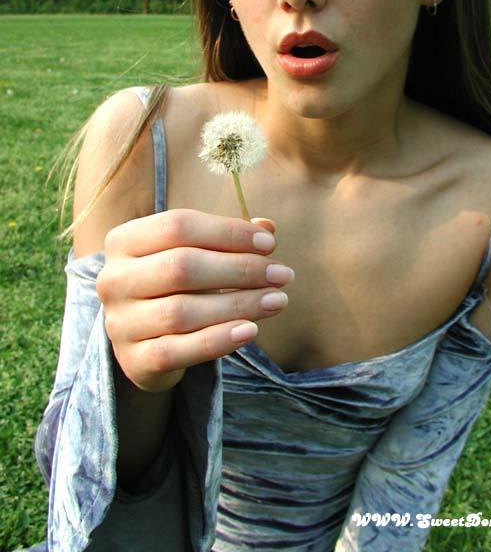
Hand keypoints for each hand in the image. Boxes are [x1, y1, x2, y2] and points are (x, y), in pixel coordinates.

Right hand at [96, 209, 292, 391]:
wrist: (145, 341)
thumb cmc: (175, 285)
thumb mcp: (195, 254)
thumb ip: (227, 239)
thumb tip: (266, 227)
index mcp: (125, 240)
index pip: (178, 225)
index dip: (228, 232)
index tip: (269, 243)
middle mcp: (113, 279)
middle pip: (181, 266)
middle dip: (239, 269)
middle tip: (282, 274)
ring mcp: (120, 322)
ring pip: (182, 311)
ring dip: (238, 304)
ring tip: (277, 300)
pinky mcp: (133, 359)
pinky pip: (178, 350)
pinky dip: (218, 340)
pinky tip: (250, 330)